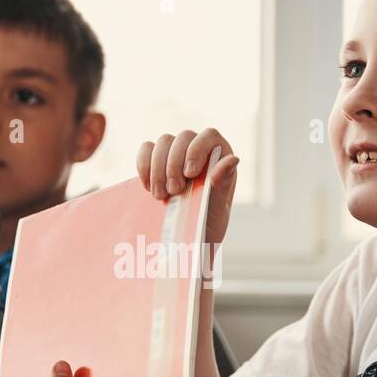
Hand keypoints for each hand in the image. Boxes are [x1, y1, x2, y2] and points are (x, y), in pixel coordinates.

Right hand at [136, 128, 238, 245]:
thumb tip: (233, 158)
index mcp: (219, 156)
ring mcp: (175, 153)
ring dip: (158, 168)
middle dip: (174, 164)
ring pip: (163, 142)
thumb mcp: (217, 209)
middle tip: (174, 191)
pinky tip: (148, 187)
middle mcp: (197, 149)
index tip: (190, 174)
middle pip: (183, 138)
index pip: (208, 136)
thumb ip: (223, 184)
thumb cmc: (207, 224)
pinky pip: (146, 149)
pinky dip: (144, 165)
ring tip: (160, 196)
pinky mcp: (155, 161)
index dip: (196, 150)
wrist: (184, 241)